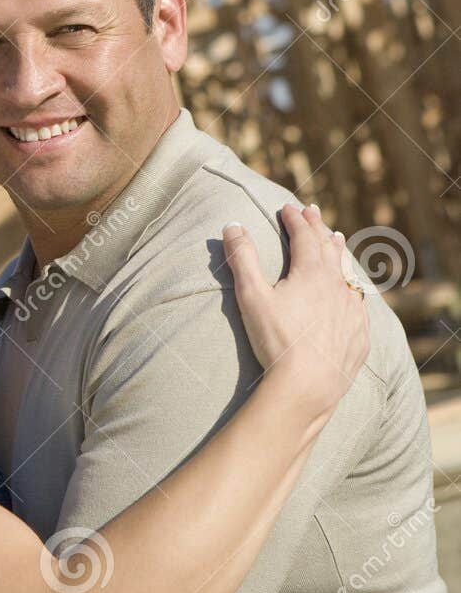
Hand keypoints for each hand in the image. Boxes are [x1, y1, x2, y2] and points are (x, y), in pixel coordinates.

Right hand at [223, 203, 369, 418]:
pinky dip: (353, 289)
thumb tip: (232, 225)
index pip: (304, 235)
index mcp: (311, 272)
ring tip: (336, 239)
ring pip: (348, 273)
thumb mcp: (251, 296)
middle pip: (328, 248)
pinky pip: (359, 304)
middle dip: (317, 227)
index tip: (287, 207)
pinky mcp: (359, 336)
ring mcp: (352, 311)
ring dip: (338, 253)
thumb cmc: (276, 340)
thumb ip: (242, 258)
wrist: (308, 385)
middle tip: (312, 212)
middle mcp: (337, 286)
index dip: (294, 219)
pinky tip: (353, 292)